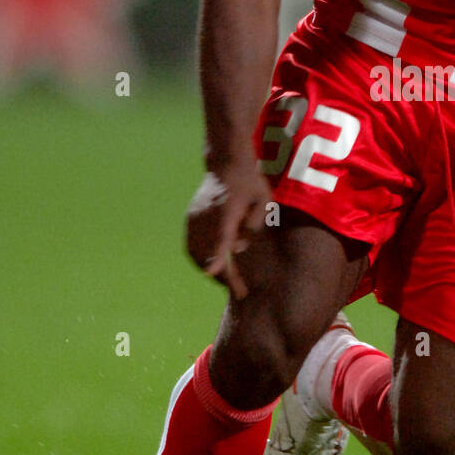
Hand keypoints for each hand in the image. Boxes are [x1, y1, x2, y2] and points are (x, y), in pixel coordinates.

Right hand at [185, 165, 272, 298]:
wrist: (225, 163)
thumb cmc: (250, 184)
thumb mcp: (264, 199)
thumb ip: (255, 223)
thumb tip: (238, 247)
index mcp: (227, 209)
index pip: (220, 236)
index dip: (216, 255)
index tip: (211, 272)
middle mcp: (206, 214)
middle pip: (208, 250)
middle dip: (224, 275)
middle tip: (240, 291)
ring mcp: (195, 217)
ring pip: (197, 252)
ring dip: (212, 269)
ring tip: (229, 282)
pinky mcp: (190, 218)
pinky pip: (192, 246)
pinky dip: (202, 259)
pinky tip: (216, 268)